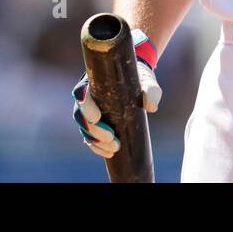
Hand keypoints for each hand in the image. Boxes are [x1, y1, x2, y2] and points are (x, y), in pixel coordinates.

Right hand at [72, 29, 161, 158]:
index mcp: (93, 81)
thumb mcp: (147, 82)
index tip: (97, 117)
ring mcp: (89, 111)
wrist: (138, 79)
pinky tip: (109, 153)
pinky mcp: (96, 123)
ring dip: (96, 141)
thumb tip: (152, 107)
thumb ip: (150, 91)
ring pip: (84, 128)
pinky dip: (97, 147)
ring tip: (114, 148)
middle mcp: (87, 96)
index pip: (81, 92)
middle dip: (93, 130)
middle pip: (80, 115)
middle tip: (111, 138)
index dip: (85, 106)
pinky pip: (90, 137)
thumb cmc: (140, 78)